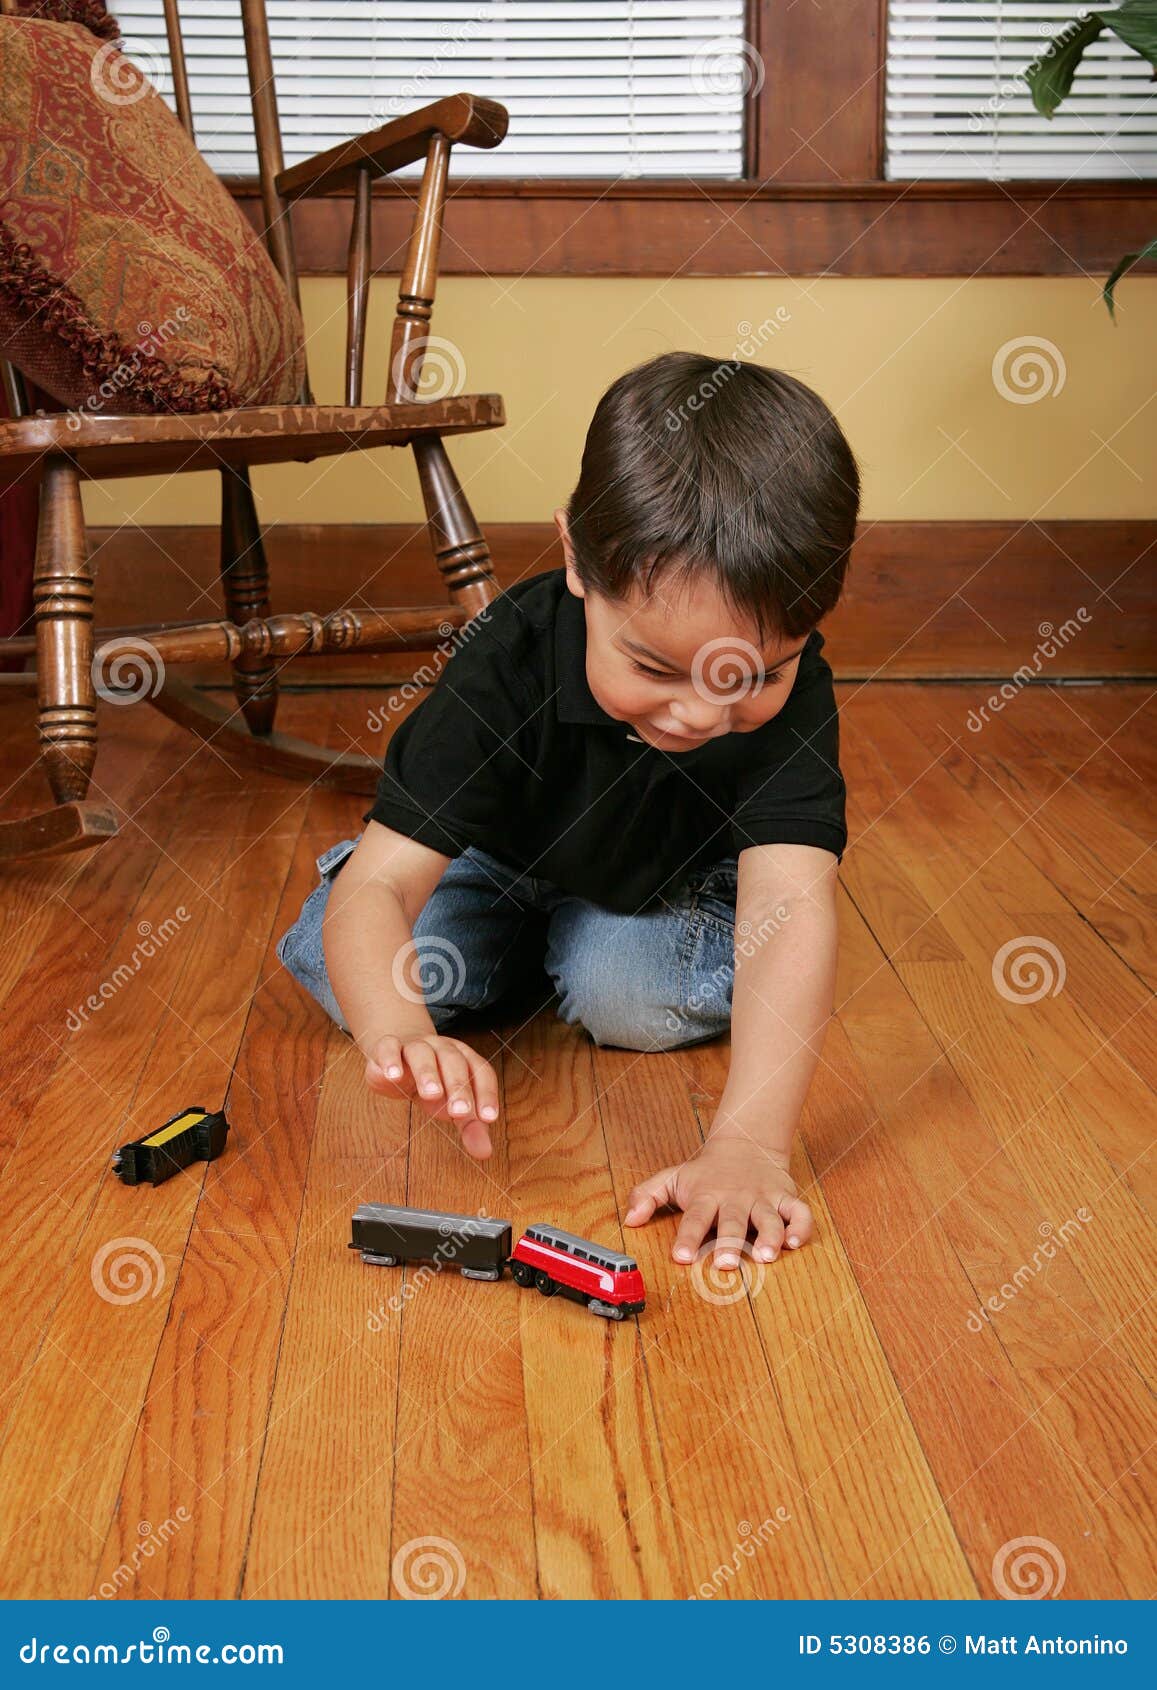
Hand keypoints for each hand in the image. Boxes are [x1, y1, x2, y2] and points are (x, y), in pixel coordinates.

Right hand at [365, 1033, 498, 1157]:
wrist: (399, 1057)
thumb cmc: (434, 1085)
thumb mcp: (451, 1106)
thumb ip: (469, 1127)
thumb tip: (485, 1152)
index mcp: (465, 1060)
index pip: (481, 1072)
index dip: (487, 1093)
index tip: (488, 1118)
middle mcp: (443, 1048)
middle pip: (454, 1062)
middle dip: (458, 1086)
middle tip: (460, 1112)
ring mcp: (415, 1046)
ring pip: (422, 1053)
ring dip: (428, 1072)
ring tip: (431, 1094)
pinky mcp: (388, 1048)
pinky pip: (390, 1048)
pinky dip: (391, 1060)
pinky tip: (393, 1076)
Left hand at [624, 1136, 813, 1268]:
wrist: (745, 1142)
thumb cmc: (705, 1171)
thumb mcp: (672, 1177)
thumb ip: (647, 1196)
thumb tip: (630, 1219)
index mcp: (707, 1195)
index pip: (695, 1218)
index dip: (688, 1237)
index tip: (682, 1257)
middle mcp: (736, 1198)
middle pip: (733, 1221)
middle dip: (729, 1242)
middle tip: (725, 1263)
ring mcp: (763, 1198)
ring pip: (769, 1218)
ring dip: (769, 1236)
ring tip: (766, 1255)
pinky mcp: (786, 1197)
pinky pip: (799, 1213)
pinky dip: (801, 1227)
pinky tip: (794, 1243)